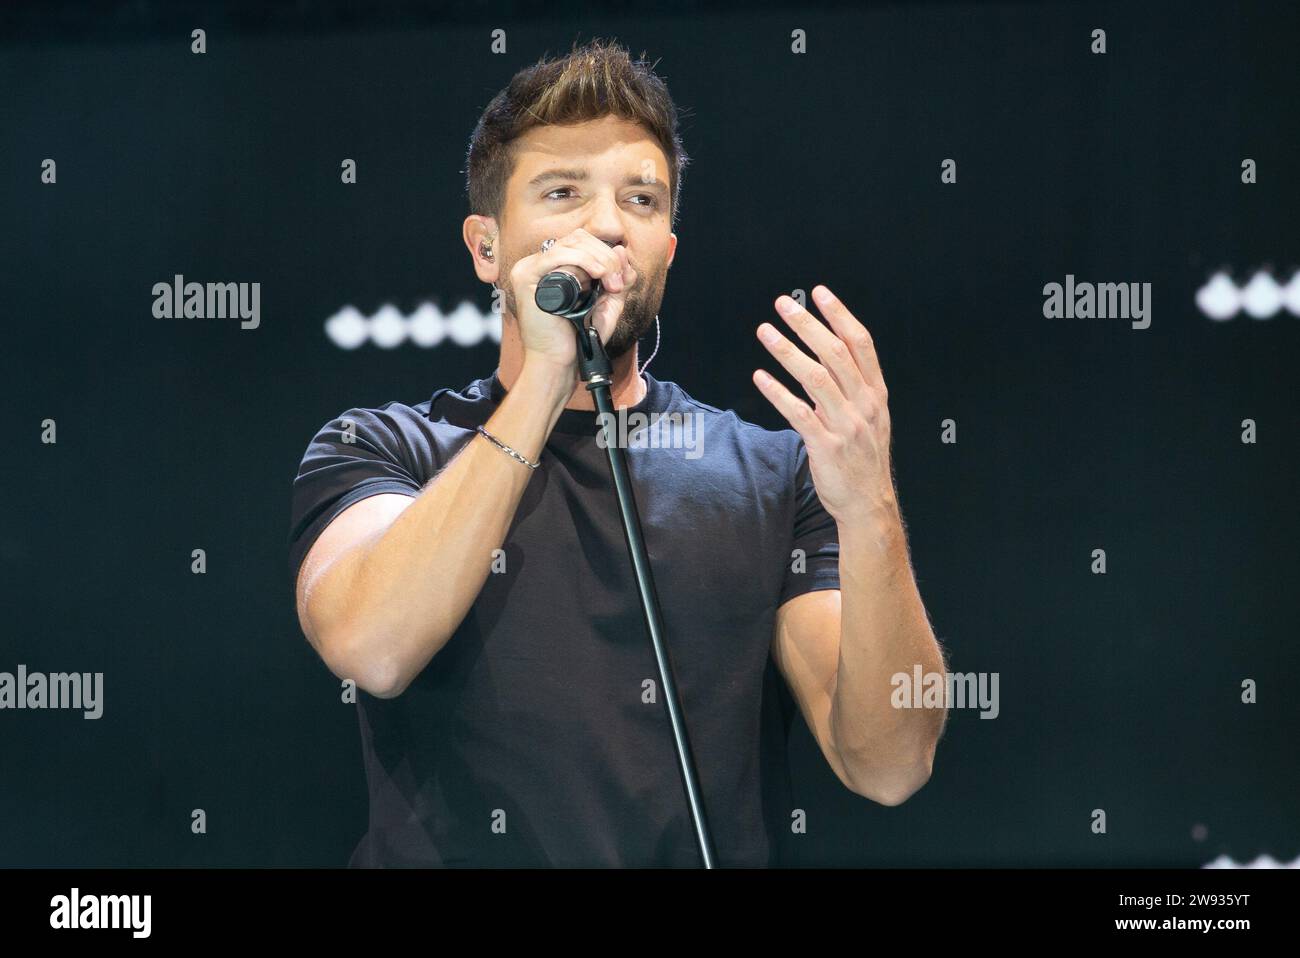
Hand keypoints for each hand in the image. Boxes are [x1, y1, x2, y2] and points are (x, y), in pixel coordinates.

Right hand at [508, 228, 636, 377]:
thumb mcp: (605, 304)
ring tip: (611, 285)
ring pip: (571, 243)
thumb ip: (617, 278)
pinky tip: (598, 275)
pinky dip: (583, 261)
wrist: (558, 362)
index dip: (606, 255)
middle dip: (606, 257)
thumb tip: (620, 250)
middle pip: (578, 238)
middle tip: (617, 284)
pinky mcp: (526, 276)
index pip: (581, 242)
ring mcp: (529, 268)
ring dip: (599, 260)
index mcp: (553, 267)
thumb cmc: (577, 338)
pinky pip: (557, 255)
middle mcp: (539, 264)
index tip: (620, 281)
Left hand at [752, 285, 896, 526]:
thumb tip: (821, 355)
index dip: (840, 315)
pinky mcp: (826, 445)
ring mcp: (846, 425)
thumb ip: (847, 387)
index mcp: (875, 393)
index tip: (820, 293)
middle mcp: (864, 404)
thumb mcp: (867, 417)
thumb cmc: (862, 458)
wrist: (868, 503)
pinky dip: (778, 393)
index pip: (860, 344)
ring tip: (764, 331)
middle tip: (783, 304)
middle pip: (835, 354)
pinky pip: (799, 413)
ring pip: (816, 378)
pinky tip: (760, 377)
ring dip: (787, 351)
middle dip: (808, 325)